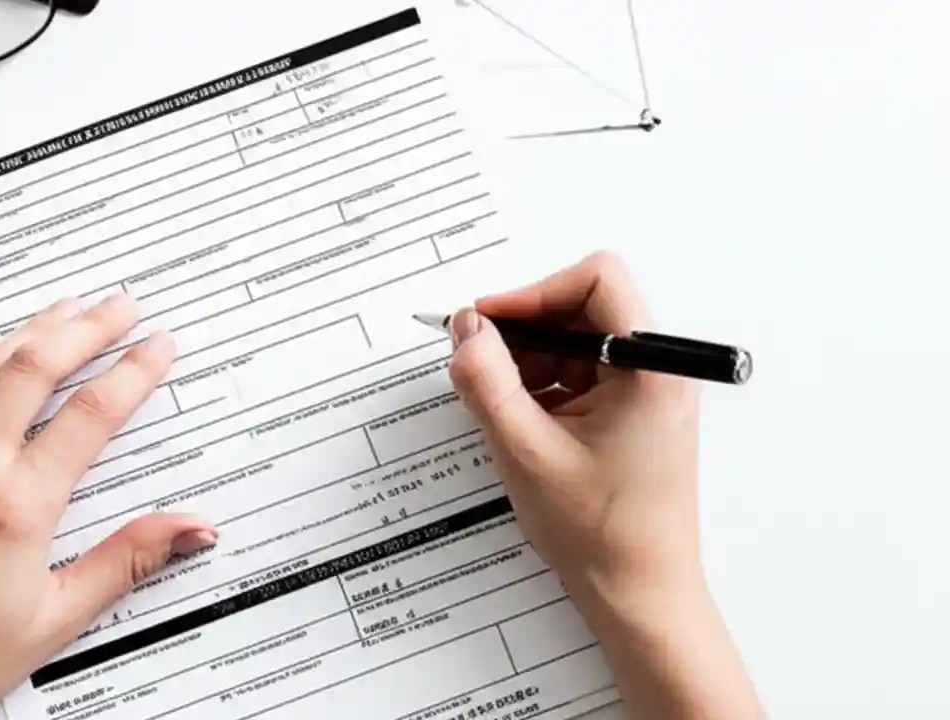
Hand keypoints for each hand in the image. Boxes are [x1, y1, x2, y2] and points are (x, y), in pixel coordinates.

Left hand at [0, 295, 217, 719]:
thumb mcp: (56, 617)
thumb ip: (129, 559)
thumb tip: (191, 529)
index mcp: (13, 509)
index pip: (90, 415)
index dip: (133, 370)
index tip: (156, 346)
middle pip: (33, 367)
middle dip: (85, 326)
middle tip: (119, 305)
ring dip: (28, 333)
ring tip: (63, 311)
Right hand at [448, 252, 761, 718]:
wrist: (638, 593)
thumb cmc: (601, 534)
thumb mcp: (524, 450)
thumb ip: (487, 381)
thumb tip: (466, 329)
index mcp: (650, 369)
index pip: (598, 279)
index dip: (535, 292)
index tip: (490, 322)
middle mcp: (659, 371)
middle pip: (586, 306)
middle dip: (527, 328)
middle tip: (480, 359)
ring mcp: (649, 393)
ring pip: (580, 340)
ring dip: (532, 360)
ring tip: (500, 402)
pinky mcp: (634, 413)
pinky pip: (583, 373)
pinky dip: (545, 385)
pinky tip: (521, 420)